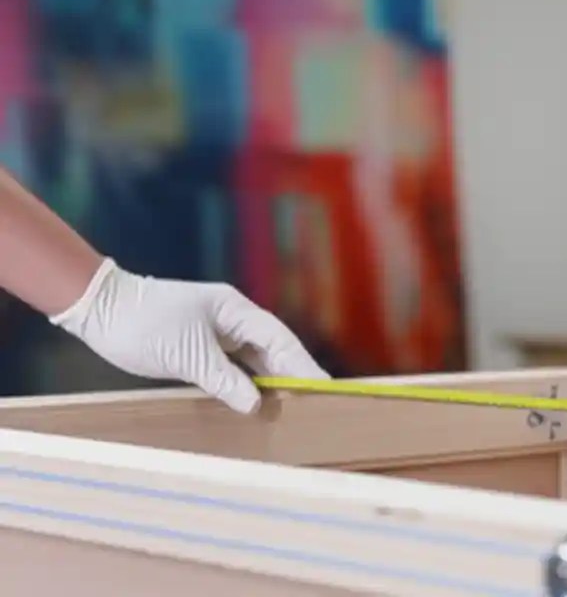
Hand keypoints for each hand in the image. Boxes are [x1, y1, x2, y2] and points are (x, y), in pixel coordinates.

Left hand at [49, 258, 329, 413]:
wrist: (97, 309)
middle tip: (318, 400)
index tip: (323, 386)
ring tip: (293, 405)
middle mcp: (231, 318)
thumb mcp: (187, 357)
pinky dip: (246, 382)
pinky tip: (257, 399)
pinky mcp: (200, 345)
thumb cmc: (142, 324)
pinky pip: (233, 365)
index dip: (302, 364)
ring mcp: (216, 331)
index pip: (279, 340)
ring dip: (271, 380)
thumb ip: (225, 380)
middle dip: (294, 373)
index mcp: (234, 310)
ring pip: (253, 358)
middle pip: (272, 348)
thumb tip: (255, 404)